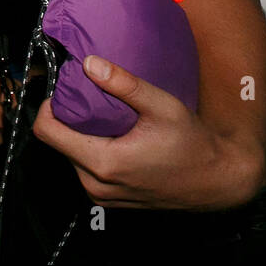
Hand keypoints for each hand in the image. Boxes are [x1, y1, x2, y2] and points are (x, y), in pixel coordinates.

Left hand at [32, 55, 257, 209]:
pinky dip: (91, 153)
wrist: (218, 182)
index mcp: (103, 162)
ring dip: (79, 137)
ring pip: (70, 158)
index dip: (48, 108)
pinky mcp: (109, 201)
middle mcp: (95, 185)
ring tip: (102, 119)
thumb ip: (125, 85)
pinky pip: (85, 172)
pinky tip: (112, 139)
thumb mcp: (163, 106)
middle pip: (57, 144)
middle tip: (86, 101)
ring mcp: (101, 197)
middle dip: (66, 120)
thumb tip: (90, 63)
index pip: (46, 132)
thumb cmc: (194, 144)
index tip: (63, 92)